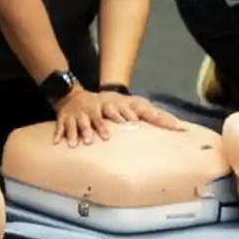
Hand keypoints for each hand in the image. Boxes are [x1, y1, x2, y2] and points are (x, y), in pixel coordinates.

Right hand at [53, 89, 186, 146]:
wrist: (73, 95)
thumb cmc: (108, 105)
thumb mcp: (129, 105)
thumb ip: (154, 116)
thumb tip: (179, 127)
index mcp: (108, 105)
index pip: (116, 110)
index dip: (123, 115)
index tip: (130, 122)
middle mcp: (92, 108)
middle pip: (96, 117)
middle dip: (98, 126)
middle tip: (104, 137)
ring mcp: (77, 114)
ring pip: (77, 123)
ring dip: (79, 132)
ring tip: (81, 142)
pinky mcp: (63, 118)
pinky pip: (60, 126)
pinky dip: (59, 134)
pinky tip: (58, 143)